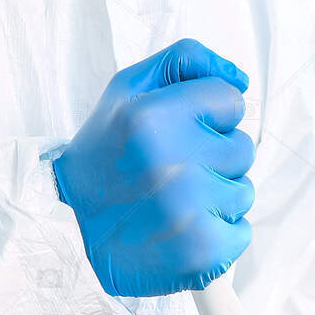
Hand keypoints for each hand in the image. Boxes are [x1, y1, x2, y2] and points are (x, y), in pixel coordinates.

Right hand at [53, 39, 254, 297]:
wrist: (70, 229)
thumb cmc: (105, 156)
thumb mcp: (127, 90)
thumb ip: (184, 62)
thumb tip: (241, 80)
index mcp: (151, 117)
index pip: (230, 100)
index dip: (208, 117)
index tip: (181, 133)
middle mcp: (171, 163)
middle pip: (242, 148)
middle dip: (214, 158)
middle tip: (173, 172)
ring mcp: (189, 212)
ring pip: (244, 192)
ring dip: (216, 198)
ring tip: (176, 203)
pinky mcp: (201, 253)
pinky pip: (241, 234)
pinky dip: (219, 235)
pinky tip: (184, 231)